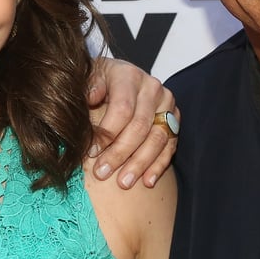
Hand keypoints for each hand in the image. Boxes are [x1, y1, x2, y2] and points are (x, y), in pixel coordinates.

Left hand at [85, 58, 177, 188]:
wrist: (113, 78)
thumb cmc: (95, 81)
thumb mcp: (86, 78)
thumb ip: (87, 87)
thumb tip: (90, 97)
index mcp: (129, 75)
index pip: (122, 109)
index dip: (107, 133)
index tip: (91, 152)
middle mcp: (152, 88)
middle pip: (140, 126)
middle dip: (120, 153)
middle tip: (102, 173)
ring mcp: (166, 104)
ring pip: (157, 138)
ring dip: (140, 164)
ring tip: (124, 183)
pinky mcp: (173, 120)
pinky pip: (170, 146)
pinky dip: (158, 165)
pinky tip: (147, 182)